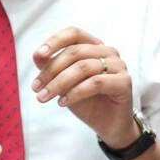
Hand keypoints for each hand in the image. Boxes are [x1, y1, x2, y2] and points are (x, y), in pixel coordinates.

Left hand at [32, 27, 137, 147]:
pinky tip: (63, 102)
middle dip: (51, 70)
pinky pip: (96, 83)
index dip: (55, 41)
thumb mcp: (64, 83)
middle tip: (36, 87)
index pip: (74, 33)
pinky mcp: (124, 82)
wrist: (108, 125)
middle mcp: (108, 52)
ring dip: (59, 83)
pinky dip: (75, 92)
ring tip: (44, 97)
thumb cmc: (87, 101)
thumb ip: (52, 68)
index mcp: (94, 46)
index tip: (38, 55)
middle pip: (75, 52)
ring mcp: (118, 65)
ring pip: (83, 67)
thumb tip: (37, 55)